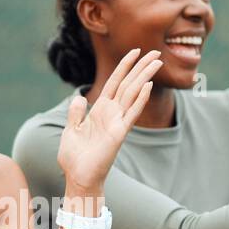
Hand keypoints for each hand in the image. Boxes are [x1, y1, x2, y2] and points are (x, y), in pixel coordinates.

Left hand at [56, 48, 158, 194]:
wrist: (78, 177)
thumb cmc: (75, 158)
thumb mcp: (71, 130)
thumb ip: (76, 113)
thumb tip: (79, 97)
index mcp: (99, 110)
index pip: (114, 82)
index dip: (124, 66)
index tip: (135, 51)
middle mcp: (111, 114)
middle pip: (128, 84)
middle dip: (141, 67)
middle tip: (156, 52)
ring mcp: (117, 122)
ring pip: (133, 94)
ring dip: (144, 76)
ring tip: (156, 61)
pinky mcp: (119, 133)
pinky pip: (131, 113)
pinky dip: (140, 99)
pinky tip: (147, 85)